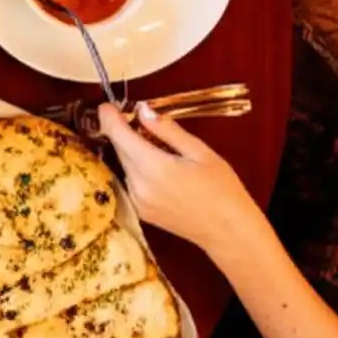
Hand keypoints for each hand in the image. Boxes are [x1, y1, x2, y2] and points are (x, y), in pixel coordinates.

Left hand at [98, 103, 262, 252]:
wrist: (229, 232)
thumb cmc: (222, 189)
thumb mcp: (200, 152)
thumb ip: (167, 130)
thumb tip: (142, 110)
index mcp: (152, 166)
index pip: (116, 134)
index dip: (108, 116)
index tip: (110, 105)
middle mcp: (137, 184)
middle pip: (119, 149)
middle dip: (124, 132)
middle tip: (141, 120)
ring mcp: (136, 200)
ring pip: (124, 165)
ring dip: (132, 151)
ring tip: (158, 148)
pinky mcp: (140, 211)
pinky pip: (130, 181)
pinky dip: (138, 169)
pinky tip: (159, 170)